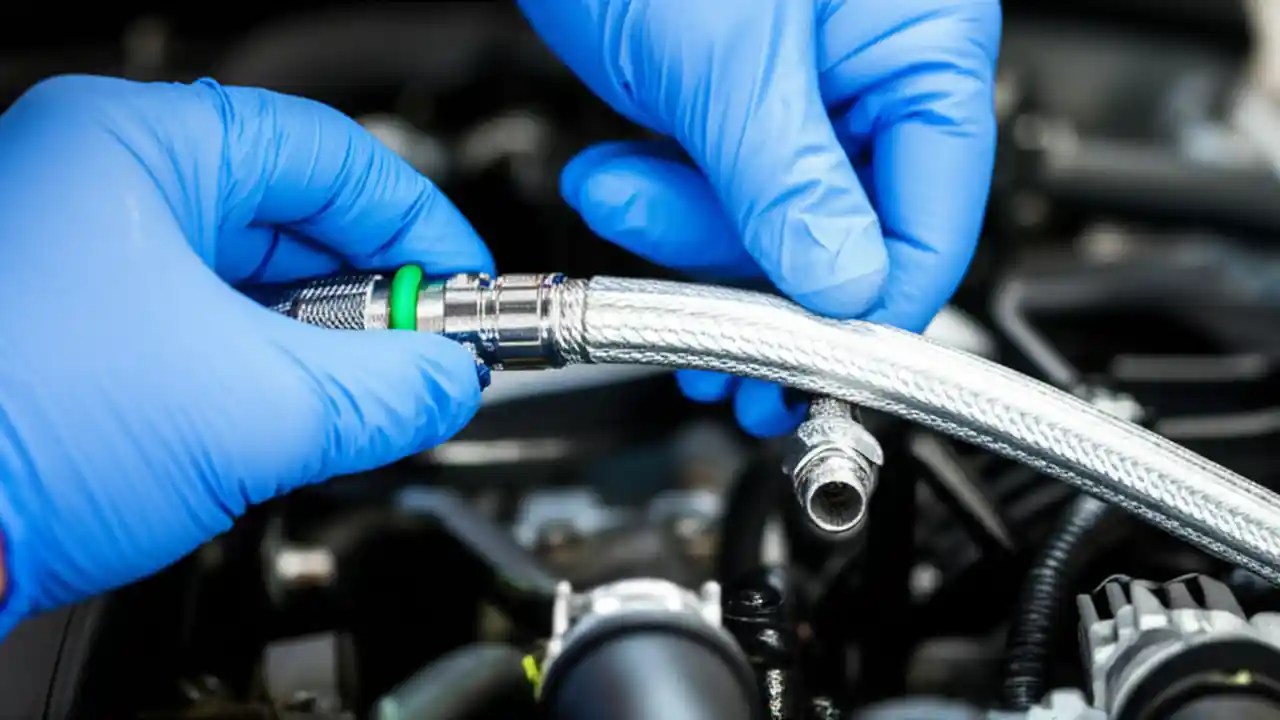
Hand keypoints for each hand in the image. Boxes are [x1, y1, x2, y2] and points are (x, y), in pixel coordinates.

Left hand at [0, 76, 489, 634]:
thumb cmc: (15, 437)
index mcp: (131, 146)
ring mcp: (73, 247)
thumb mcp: (257, 408)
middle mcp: (94, 179)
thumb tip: (447, 383)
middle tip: (421, 350)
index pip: (326, 153)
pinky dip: (256, 359)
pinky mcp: (67, 318)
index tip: (458, 280)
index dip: (415, 220)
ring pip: (245, 273)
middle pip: (289, 213)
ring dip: (315, 335)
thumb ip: (388, 390)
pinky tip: (283, 405)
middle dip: (370, 291)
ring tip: (355, 390)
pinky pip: (199, 317)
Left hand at [518, 0, 1000, 435]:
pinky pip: (722, 186)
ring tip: (616, 196)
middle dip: (751, 279)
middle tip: (699, 337)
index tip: (800, 369)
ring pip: (772, 221)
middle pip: (846, 236)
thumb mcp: (727, 58)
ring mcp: (803, 86)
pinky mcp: (738, 95)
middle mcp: (875, 69)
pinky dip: (666, 204)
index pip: (932, 224)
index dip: (865, 314)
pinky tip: (616, 181)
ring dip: (686, 236)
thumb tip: (845, 293)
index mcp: (924, 41)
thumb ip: (788, 185)